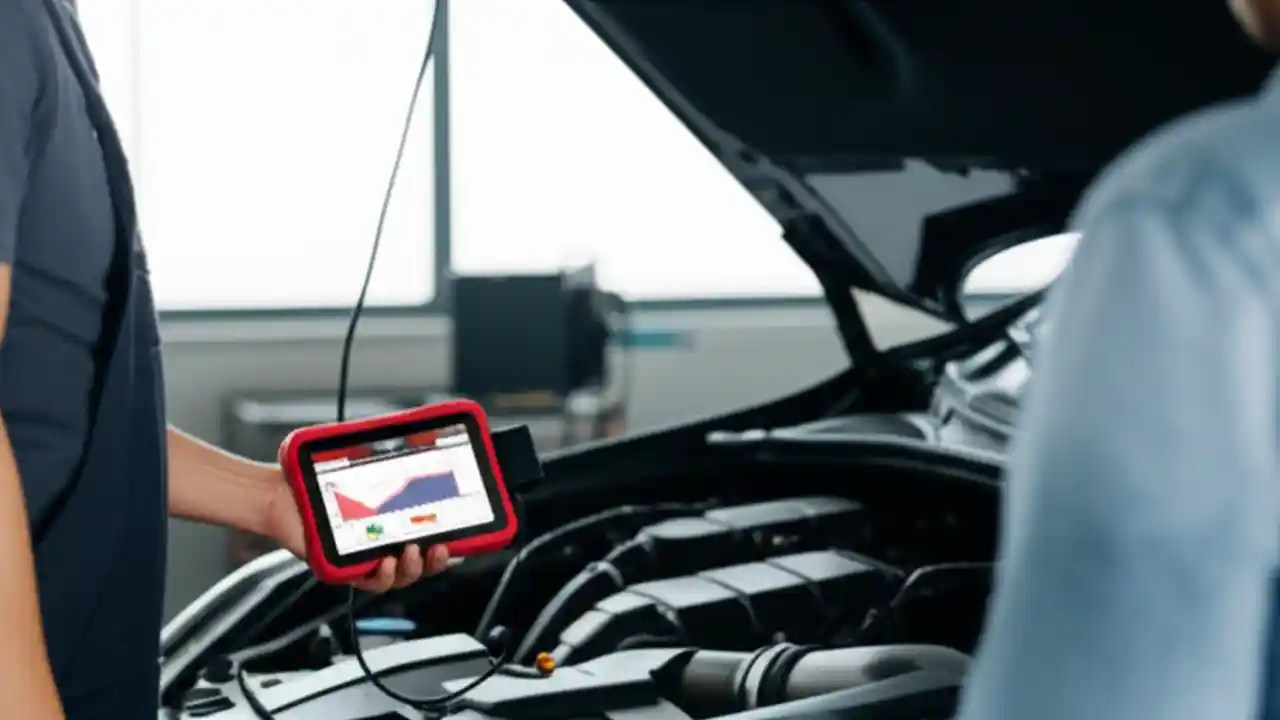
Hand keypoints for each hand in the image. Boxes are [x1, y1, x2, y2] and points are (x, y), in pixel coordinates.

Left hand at [259, 466, 449, 592]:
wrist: (281, 494)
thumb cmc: (319, 481)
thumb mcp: (362, 467)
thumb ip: (389, 461)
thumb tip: (417, 434)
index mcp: (391, 526)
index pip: (428, 539)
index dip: (449, 544)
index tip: (465, 538)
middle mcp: (381, 546)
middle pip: (420, 565)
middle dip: (436, 561)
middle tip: (441, 548)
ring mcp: (362, 561)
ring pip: (399, 578)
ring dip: (412, 569)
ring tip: (413, 552)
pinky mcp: (342, 570)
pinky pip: (368, 583)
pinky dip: (381, 576)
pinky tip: (383, 562)